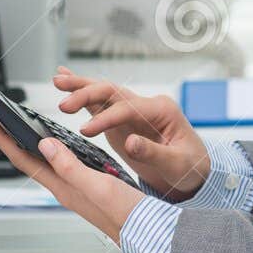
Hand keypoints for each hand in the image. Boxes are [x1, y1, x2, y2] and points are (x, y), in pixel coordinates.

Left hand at [0, 115, 143, 243]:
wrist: (150, 232)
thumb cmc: (128, 215)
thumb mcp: (99, 186)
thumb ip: (71, 167)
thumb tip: (45, 145)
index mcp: (63, 187)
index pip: (23, 159)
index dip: (2, 138)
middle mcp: (65, 186)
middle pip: (28, 157)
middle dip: (9, 137)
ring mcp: (76, 186)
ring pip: (44, 159)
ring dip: (28, 141)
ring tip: (18, 126)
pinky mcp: (89, 183)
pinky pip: (63, 161)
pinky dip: (54, 146)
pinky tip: (58, 142)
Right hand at [51, 67, 210, 200]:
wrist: (195, 171)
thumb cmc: (190, 167)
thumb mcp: (177, 164)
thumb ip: (154, 153)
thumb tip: (131, 141)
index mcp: (162, 111)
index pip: (128, 108)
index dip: (106, 119)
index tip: (86, 131)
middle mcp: (146, 105)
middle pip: (112, 91)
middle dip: (87, 94)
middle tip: (63, 107)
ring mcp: (134, 111)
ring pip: (103, 92)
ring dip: (80, 86)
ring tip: (57, 81)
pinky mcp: (123, 120)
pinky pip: (100, 103)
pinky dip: (82, 92)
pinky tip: (65, 81)